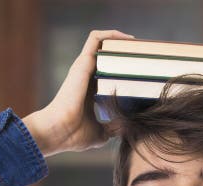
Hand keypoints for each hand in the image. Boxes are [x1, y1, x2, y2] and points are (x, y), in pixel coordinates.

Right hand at [23, 29, 135, 157]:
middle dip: (124, 52)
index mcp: (90, 91)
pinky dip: (111, 34)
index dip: (122, 69)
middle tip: (144, 54)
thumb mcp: (100, 133)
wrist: (58, 132)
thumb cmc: (74, 134)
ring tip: (138, 44)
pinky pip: (96, 38)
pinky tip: (127, 39)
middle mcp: (86, 76)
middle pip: (105, 55)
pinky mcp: (83, 62)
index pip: (107, 73)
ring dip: (119, 39)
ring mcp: (83, 68)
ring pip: (101, 42)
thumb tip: (126, 129)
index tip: (140, 71)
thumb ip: (112, 129)